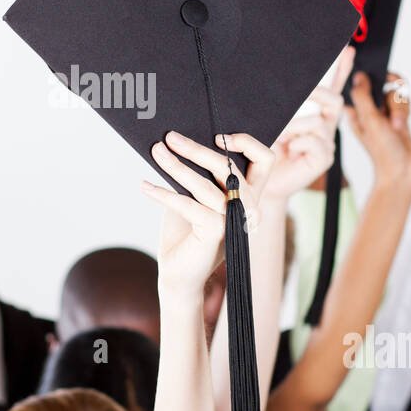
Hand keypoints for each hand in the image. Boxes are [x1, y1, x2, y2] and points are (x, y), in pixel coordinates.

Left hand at [140, 131, 274, 297]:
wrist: (178, 274)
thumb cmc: (185, 233)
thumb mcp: (194, 195)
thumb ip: (197, 172)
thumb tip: (177, 141)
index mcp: (249, 195)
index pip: (265, 160)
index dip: (246, 143)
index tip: (216, 136)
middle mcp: (248, 208)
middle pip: (228, 167)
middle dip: (195, 149)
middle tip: (169, 137)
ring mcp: (234, 221)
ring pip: (204, 184)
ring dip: (175, 166)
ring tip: (156, 153)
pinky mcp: (216, 231)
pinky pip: (187, 204)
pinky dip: (163, 193)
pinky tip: (145, 186)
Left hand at [264, 46, 353, 201]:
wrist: (262, 181)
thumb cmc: (265, 151)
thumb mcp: (270, 123)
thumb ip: (278, 107)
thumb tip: (272, 85)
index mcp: (314, 116)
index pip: (332, 89)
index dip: (342, 70)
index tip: (347, 49)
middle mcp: (323, 127)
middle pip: (334, 100)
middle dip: (319, 93)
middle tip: (304, 92)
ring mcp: (325, 143)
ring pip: (318, 123)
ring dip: (295, 126)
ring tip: (280, 136)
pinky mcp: (322, 159)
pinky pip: (315, 142)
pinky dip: (298, 141)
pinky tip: (290, 148)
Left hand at [345, 71, 410, 189]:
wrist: (402, 172)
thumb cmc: (382, 151)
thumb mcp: (369, 121)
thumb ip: (363, 97)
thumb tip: (359, 76)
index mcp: (354, 108)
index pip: (359, 82)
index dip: (369, 74)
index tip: (380, 72)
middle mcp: (368, 108)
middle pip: (383, 82)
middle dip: (392, 93)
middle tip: (394, 93)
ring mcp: (383, 112)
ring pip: (396, 92)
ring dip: (400, 107)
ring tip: (396, 125)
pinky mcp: (397, 116)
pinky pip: (404, 102)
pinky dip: (405, 113)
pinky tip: (402, 126)